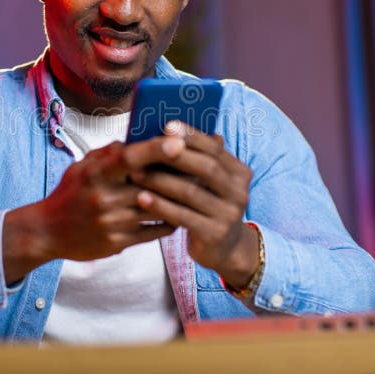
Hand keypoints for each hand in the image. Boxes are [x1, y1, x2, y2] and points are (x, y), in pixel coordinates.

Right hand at [2, 136, 184, 282]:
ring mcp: (111, 223)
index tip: (179, 141)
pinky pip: (153, 231)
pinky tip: (178, 213)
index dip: (155, 149)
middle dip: (178, 174)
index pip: (129, 158)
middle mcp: (103, 198)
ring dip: (178, 199)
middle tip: (203, 165)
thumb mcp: (82, 166)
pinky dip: (168, 221)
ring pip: (156, 208)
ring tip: (197, 189)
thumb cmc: (69, 193)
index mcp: (95, 174)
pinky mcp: (117, 243)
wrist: (46, 232)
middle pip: (150, 184)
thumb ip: (110, 152)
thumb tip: (139, 138)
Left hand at [129, 121, 259, 290]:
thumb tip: (173, 128)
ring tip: (134, 173)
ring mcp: (229, 215)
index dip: (192, 136)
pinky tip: (141, 198)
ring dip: (160, 180)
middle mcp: (239, 192)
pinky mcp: (214, 234)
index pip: (215, 149)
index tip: (167, 125)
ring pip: (190, 192)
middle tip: (148, 146)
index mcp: (239, 173)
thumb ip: (199, 159)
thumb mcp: (210, 183)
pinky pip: (183, 216)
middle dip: (175, 155)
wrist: (225, 249)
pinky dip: (160, 205)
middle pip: (206, 168)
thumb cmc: (208, 206)